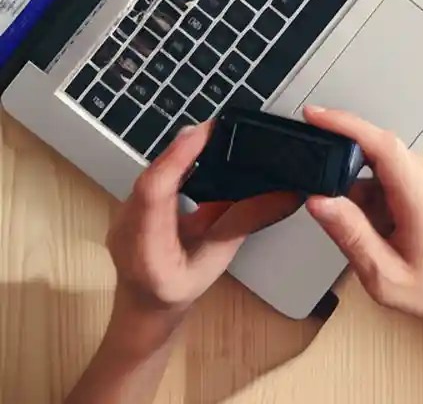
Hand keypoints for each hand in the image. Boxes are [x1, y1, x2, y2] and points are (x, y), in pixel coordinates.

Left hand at [107, 124, 299, 319]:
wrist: (142, 311)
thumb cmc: (177, 294)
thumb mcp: (215, 263)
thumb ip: (244, 224)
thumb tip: (285, 195)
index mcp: (146, 250)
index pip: (154, 192)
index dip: (178, 157)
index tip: (204, 131)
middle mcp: (125, 226)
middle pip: (152, 175)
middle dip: (184, 147)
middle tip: (220, 127)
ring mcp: (122, 214)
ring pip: (151, 173)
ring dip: (180, 153)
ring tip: (214, 135)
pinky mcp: (130, 205)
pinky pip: (151, 178)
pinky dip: (176, 163)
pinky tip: (198, 154)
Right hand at [302, 107, 422, 332]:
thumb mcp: (385, 275)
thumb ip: (351, 234)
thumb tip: (319, 201)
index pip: (381, 143)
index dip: (345, 124)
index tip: (314, 115)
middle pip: (377, 151)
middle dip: (343, 168)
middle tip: (325, 201)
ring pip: (381, 166)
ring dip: (362, 191)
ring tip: (370, 235)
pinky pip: (393, 175)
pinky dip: (375, 196)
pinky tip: (380, 230)